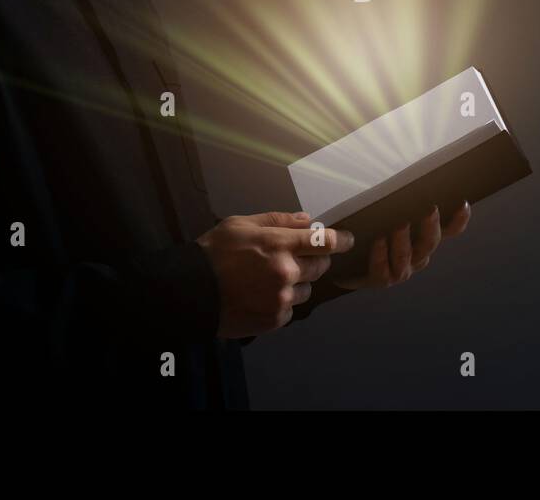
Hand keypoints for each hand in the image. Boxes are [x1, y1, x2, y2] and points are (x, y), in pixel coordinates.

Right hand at [196, 211, 354, 337]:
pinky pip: (291, 309)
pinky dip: (283, 302)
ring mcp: (281, 298)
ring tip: (272, 278)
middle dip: (316, 260)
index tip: (347, 240)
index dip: (341, 240)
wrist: (192, 291)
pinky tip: (262, 295)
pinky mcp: (274, 319)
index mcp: (279, 245)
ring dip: (298, 283)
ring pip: (307, 289)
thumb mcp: (241, 224)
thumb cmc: (214, 253)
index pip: (324, 242)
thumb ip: (277, 220)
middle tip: (300, 257)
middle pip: (320, 266)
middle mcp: (285, 272)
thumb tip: (307, 220)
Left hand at [332, 201, 470, 290]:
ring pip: (407, 258)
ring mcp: (400, 270)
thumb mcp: (388, 215)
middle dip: (430, 227)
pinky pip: (383, 270)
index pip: (447, 232)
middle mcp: (417, 257)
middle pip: (429, 244)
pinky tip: (378, 242)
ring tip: (400, 225)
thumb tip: (407, 179)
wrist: (347, 265)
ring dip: (404, 242)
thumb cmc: (373, 234)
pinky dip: (381, 256)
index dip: (457, 221)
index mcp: (424, 241)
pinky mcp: (380, 279)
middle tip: (429, 209)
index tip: (463, 204)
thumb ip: (401, 204)